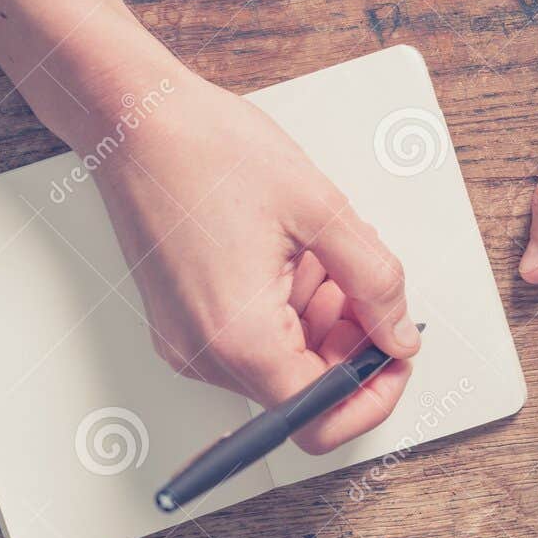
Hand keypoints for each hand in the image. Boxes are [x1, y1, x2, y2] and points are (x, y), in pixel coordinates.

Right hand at [88, 69, 420, 454]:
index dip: (372, 390)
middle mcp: (205, 355)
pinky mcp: (179, 325)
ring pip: (279, 364)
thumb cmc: (209, 151)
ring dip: (318, 320)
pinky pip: (248, 341)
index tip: (394, 353)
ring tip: (317, 252)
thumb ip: (376, 282)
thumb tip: (400, 334)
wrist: (137, 120)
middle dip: (348, 342)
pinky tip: (287, 256)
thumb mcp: (321, 210)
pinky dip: (284, 310)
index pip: (321, 417)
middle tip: (361, 279)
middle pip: (301, 390)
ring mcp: (186, 343)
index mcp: (241, 338)